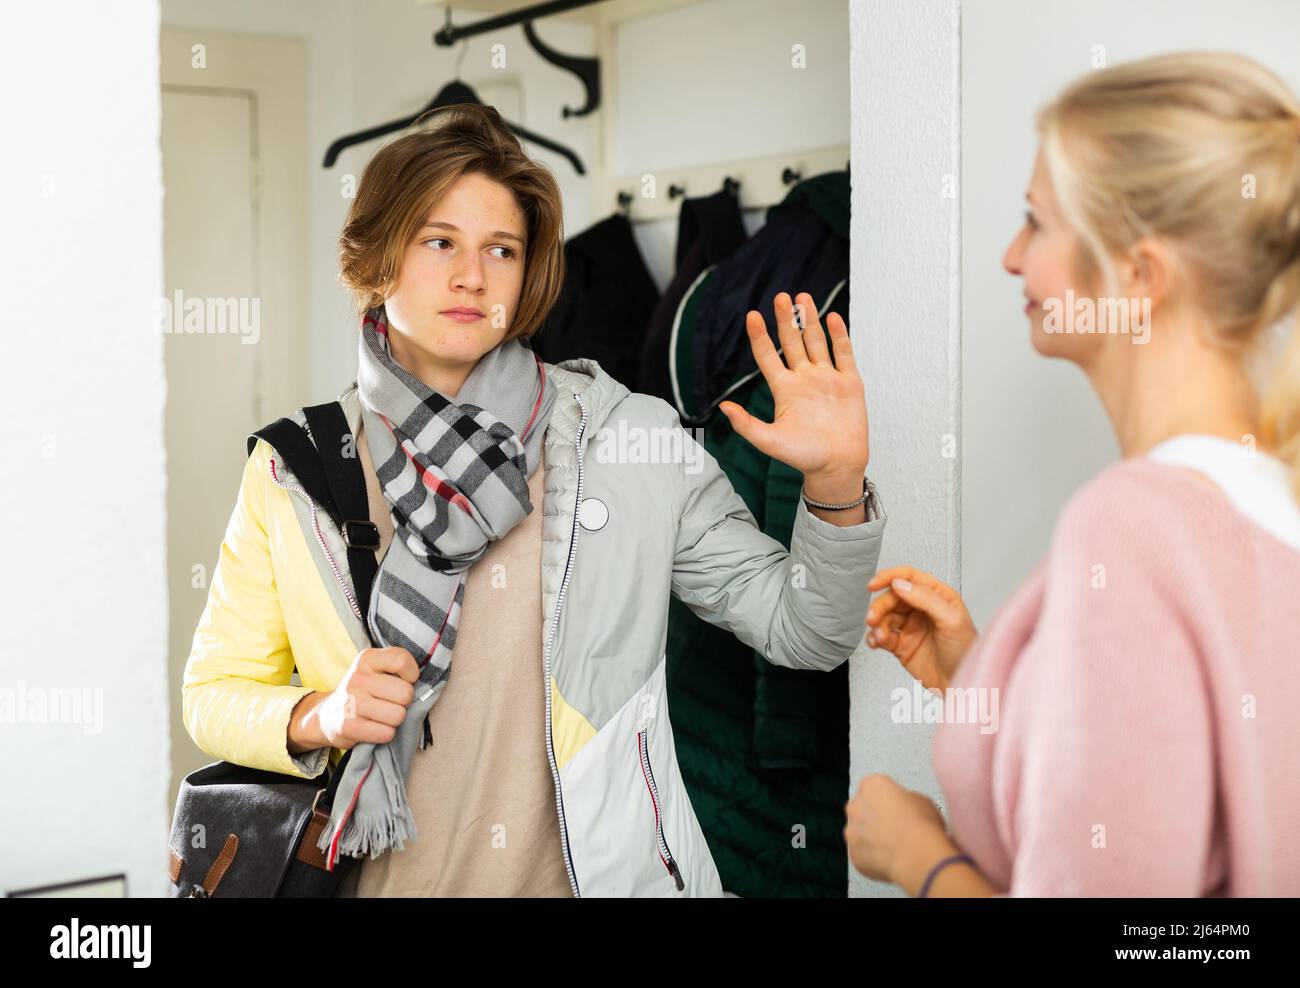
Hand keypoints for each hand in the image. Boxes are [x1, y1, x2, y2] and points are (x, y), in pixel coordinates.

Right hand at [301, 646, 419, 750]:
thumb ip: (398, 666)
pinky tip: (374, 727)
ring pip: (398, 715)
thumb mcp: (376, 668)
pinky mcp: (348, 726)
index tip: (404, 680)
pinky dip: (385, 734)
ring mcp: (351, 703)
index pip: (402, 660)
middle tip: (391, 702)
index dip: (411, 674)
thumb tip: (425, 680)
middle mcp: (358, 678)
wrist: (328, 714)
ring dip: (395, 720)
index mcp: (367, 659)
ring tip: (382, 715)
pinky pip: (386, 734)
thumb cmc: (363, 690)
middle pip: (406, 693)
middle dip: (404, 702)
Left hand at [718, 292, 867, 483]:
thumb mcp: (769, 441)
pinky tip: (833, 318)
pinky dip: (839, 336)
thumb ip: (747, 425)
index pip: (768, 356)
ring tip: (803, 297)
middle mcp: (804, 379)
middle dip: (787, 320)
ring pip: (817, 342)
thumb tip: (723, 409)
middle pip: (792, 342)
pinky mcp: (849, 383)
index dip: (760, 336)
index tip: (752, 316)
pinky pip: (843, 354)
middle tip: (781, 297)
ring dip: (810, 320)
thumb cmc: (803, 457)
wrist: (837, 467)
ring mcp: (827, 378)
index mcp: (783, 389)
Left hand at [844, 773, 947, 884]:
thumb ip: (904, 799)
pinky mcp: (854, 854)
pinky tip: (890, 860)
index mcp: (872, 785)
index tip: (896, 807)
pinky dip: (872, 858)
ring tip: (894, 847)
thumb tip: (904, 806)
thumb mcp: (921, 800)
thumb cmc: (922, 825)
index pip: (875, 787)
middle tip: (894, 828)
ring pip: (859, 833)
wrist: (917, 855)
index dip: (888, 799)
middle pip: (861, 809)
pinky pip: (862, 854)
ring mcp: (852, 831)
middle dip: (874, 817)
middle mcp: (856, 805)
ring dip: (872, 838)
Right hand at [865, 566, 976, 691]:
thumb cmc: (966, 653)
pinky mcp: (902, 645)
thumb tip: (900, 584)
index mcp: (938, 596)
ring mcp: (911, 627)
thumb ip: (926, 598)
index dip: (889, 577)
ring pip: (885, 617)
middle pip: (892, 597)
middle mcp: (923, 609)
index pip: (910, 578)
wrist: (962, 686)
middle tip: (873, 618)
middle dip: (880, 606)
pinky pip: (882, 636)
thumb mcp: (952, 620)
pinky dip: (874, 637)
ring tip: (879, 636)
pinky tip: (876, 642)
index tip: (873, 584)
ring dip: (877, 624)